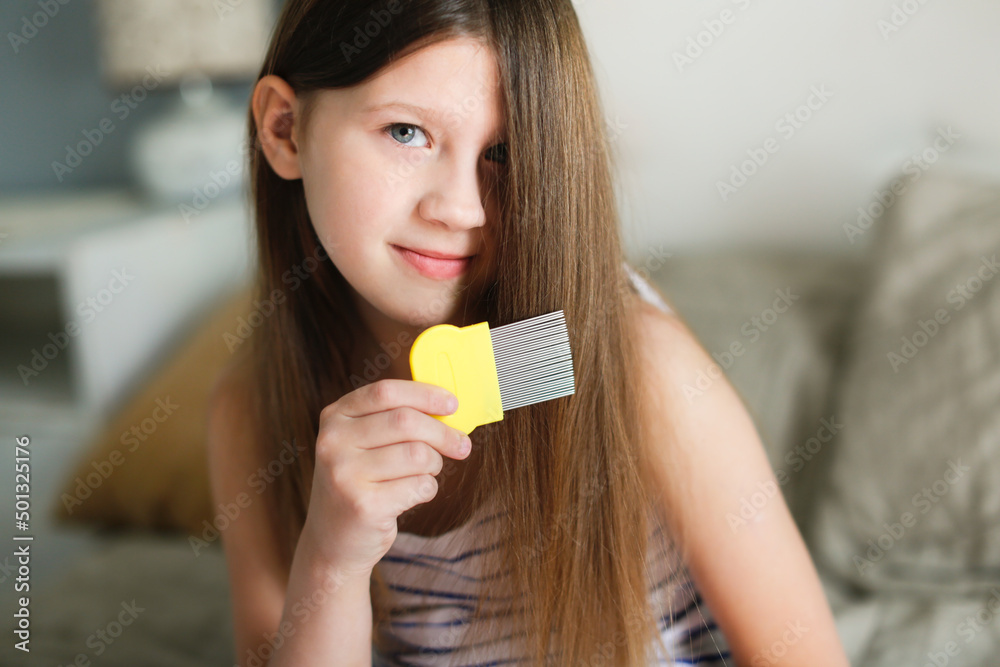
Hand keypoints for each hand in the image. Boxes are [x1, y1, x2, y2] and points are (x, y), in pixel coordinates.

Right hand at [302, 378, 470, 574]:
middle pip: (406, 421)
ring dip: (434, 465)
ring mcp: (345, 474)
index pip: (386, 392)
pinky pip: (420, 485)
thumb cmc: (360, 486)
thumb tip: (449, 409)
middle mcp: (333, 442)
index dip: (425, 395)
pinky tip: (412, 495)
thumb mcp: (361, 445)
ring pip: (418, 454)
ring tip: (425, 474)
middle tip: (461, 445)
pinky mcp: (364, 505)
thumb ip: (394, 420)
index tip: (452, 404)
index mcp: (335, 418)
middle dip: (443, 433)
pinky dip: (427, 489)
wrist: (332, 543)